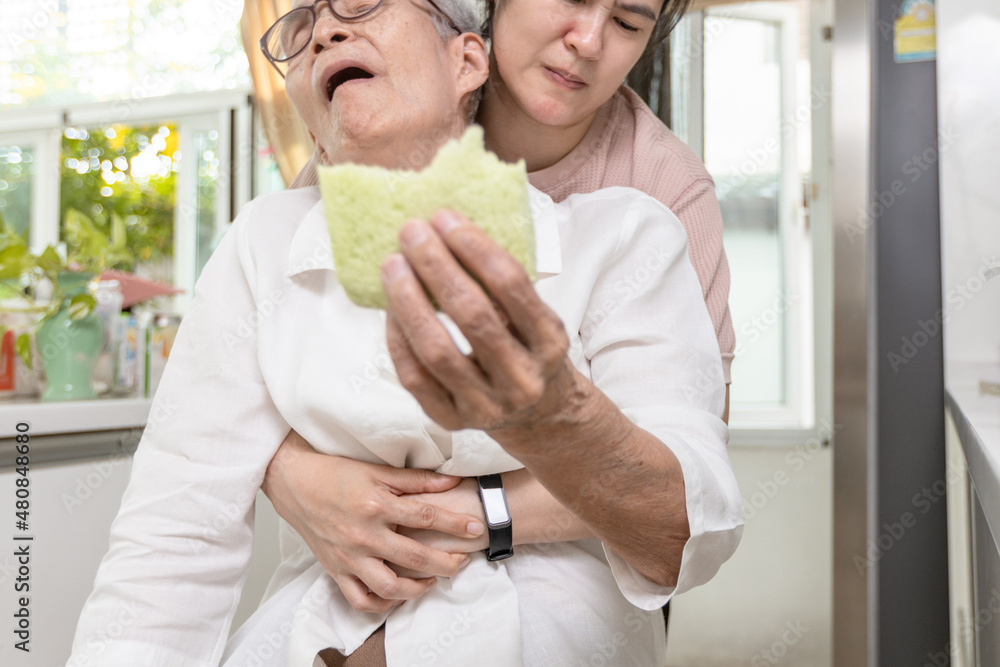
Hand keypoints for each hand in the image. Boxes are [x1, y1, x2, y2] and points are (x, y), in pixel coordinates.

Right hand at [262, 431, 485, 611]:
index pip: (426, 517)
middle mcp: (364, 535)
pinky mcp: (335, 569)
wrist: (293, 482)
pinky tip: (398, 594)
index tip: (476, 528)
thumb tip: (451, 481)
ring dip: (417, 589)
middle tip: (463, 561)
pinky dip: (381, 603)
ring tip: (432, 580)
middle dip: (447, 563)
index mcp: (376, 506)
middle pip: (415, 558)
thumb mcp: (377, 470)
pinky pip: (360, 599)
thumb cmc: (334, 472)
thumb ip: (416, 480)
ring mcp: (349, 556)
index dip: (455, 524)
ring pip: (390, 587)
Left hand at [380, 210, 582, 448]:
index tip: (445, 218)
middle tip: (412, 232)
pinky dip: (398, 337)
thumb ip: (503, 287)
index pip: (511, 286)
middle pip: (472, 315)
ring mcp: (487, 405)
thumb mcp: (537, 319)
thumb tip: (447, 231)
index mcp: (549, 344)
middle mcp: (522, 379)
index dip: (474, 247)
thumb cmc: (530, 351)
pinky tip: (390, 307)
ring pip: (437, 350)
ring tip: (392, 265)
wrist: (540, 416)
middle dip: (437, 266)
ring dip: (409, 300)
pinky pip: (415, 377)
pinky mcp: (452, 421)